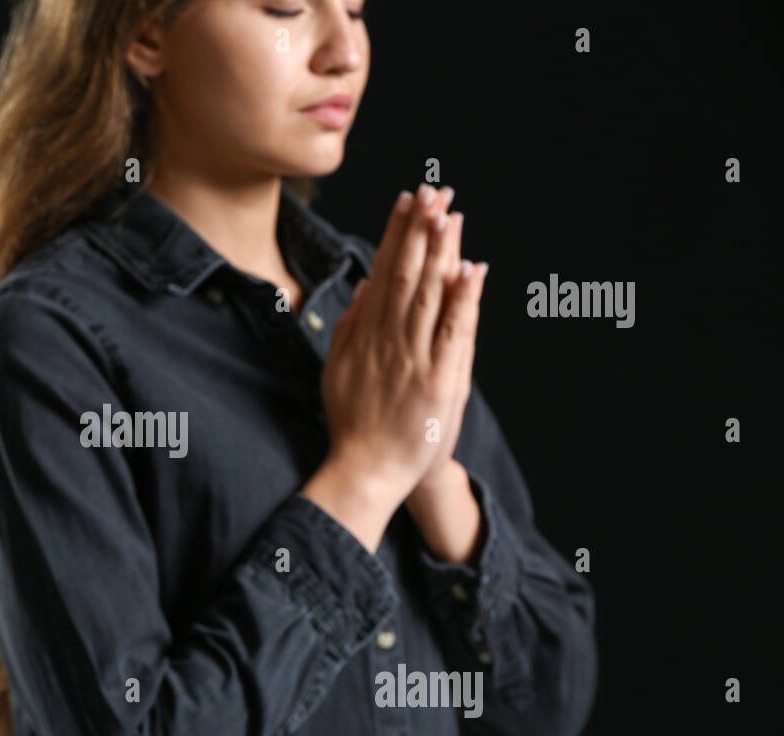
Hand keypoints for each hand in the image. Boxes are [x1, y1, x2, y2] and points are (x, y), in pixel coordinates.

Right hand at [304, 183, 486, 549]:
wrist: (366, 471)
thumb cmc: (355, 423)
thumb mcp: (337, 370)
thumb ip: (349, 327)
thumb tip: (364, 287)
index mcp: (366, 335)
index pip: (384, 272)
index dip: (397, 234)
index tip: (408, 201)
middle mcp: (388, 340)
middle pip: (407, 275)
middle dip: (421, 230)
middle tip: (434, 191)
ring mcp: (414, 359)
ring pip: (429, 295)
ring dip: (442, 253)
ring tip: (451, 215)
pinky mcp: (438, 381)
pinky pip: (453, 334)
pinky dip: (463, 302)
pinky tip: (472, 271)